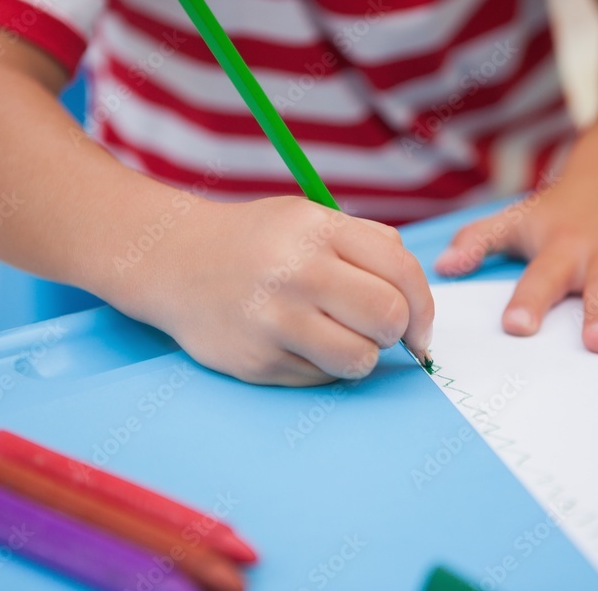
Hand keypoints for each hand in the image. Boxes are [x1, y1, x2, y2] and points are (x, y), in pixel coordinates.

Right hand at [105, 196, 433, 384]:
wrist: (173, 261)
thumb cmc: (258, 242)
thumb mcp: (310, 219)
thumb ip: (369, 244)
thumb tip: (416, 301)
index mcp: (319, 229)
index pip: (402, 272)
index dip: (423, 307)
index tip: (418, 328)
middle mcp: (298, 271)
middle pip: (388, 318)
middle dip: (395, 332)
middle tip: (378, 332)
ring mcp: (274, 318)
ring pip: (360, 359)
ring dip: (360, 355)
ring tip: (335, 338)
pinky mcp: (257, 360)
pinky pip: (321, 379)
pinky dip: (322, 368)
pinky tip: (296, 344)